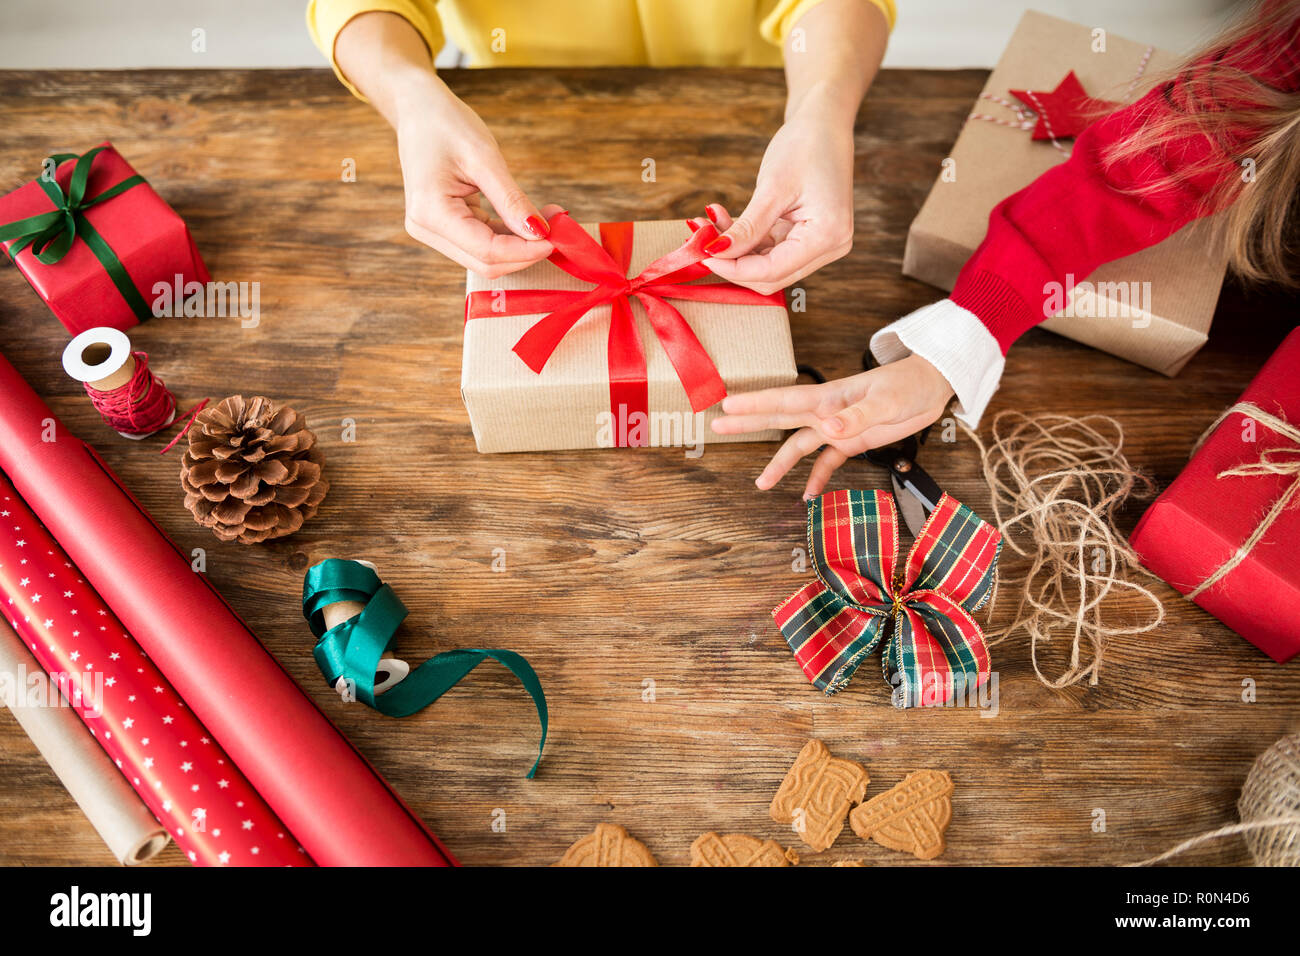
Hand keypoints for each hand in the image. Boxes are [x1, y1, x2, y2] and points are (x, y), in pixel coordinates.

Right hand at [396, 82, 554, 275]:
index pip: (487, 251)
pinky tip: (529, 220)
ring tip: (548, 220)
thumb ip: (511, 200)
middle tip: (557, 230)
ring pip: (485, 257)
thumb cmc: (445, 124)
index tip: (556, 238)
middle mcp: (426, 229)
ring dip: (519, 246)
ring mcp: (433, 230)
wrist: (418, 109)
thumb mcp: (484, 158)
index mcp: (431, 213)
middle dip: (524, 252)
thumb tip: (539, 233)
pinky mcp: (444, 226)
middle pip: (486, 262)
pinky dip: (508, 236)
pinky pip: (482, 242)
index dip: (525, 250)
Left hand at [696, 92, 854, 293]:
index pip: (772, 270)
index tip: (702, 254)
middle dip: (732, 262)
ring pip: (767, 267)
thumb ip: (747, 227)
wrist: (824, 124)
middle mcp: (830, 247)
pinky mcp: (808, 239)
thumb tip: (717, 253)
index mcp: (827, 236)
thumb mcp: (772, 187)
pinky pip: (771, 251)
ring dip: (735, 252)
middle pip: (771, 276)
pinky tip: (724, 220)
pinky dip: (745, 241)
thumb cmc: (805, 146)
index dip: (734, 268)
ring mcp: (820, 245)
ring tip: (708, 223)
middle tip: (699, 240)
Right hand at [711, 354, 954, 496]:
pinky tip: (808, 495)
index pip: (785, 400)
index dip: (756, 403)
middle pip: (781, 419)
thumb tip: (827, 428)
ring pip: (800, 445)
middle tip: (718, 424)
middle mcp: (827, 411)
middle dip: (750, 422)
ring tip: (761, 484)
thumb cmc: (909, 385)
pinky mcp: (853, 441)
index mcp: (830, 397)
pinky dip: (818, 477)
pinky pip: (828, 461)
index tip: (728, 404)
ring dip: (781, 463)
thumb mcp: (885, 402)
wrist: (933, 386)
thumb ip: (856, 416)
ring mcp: (838, 426)